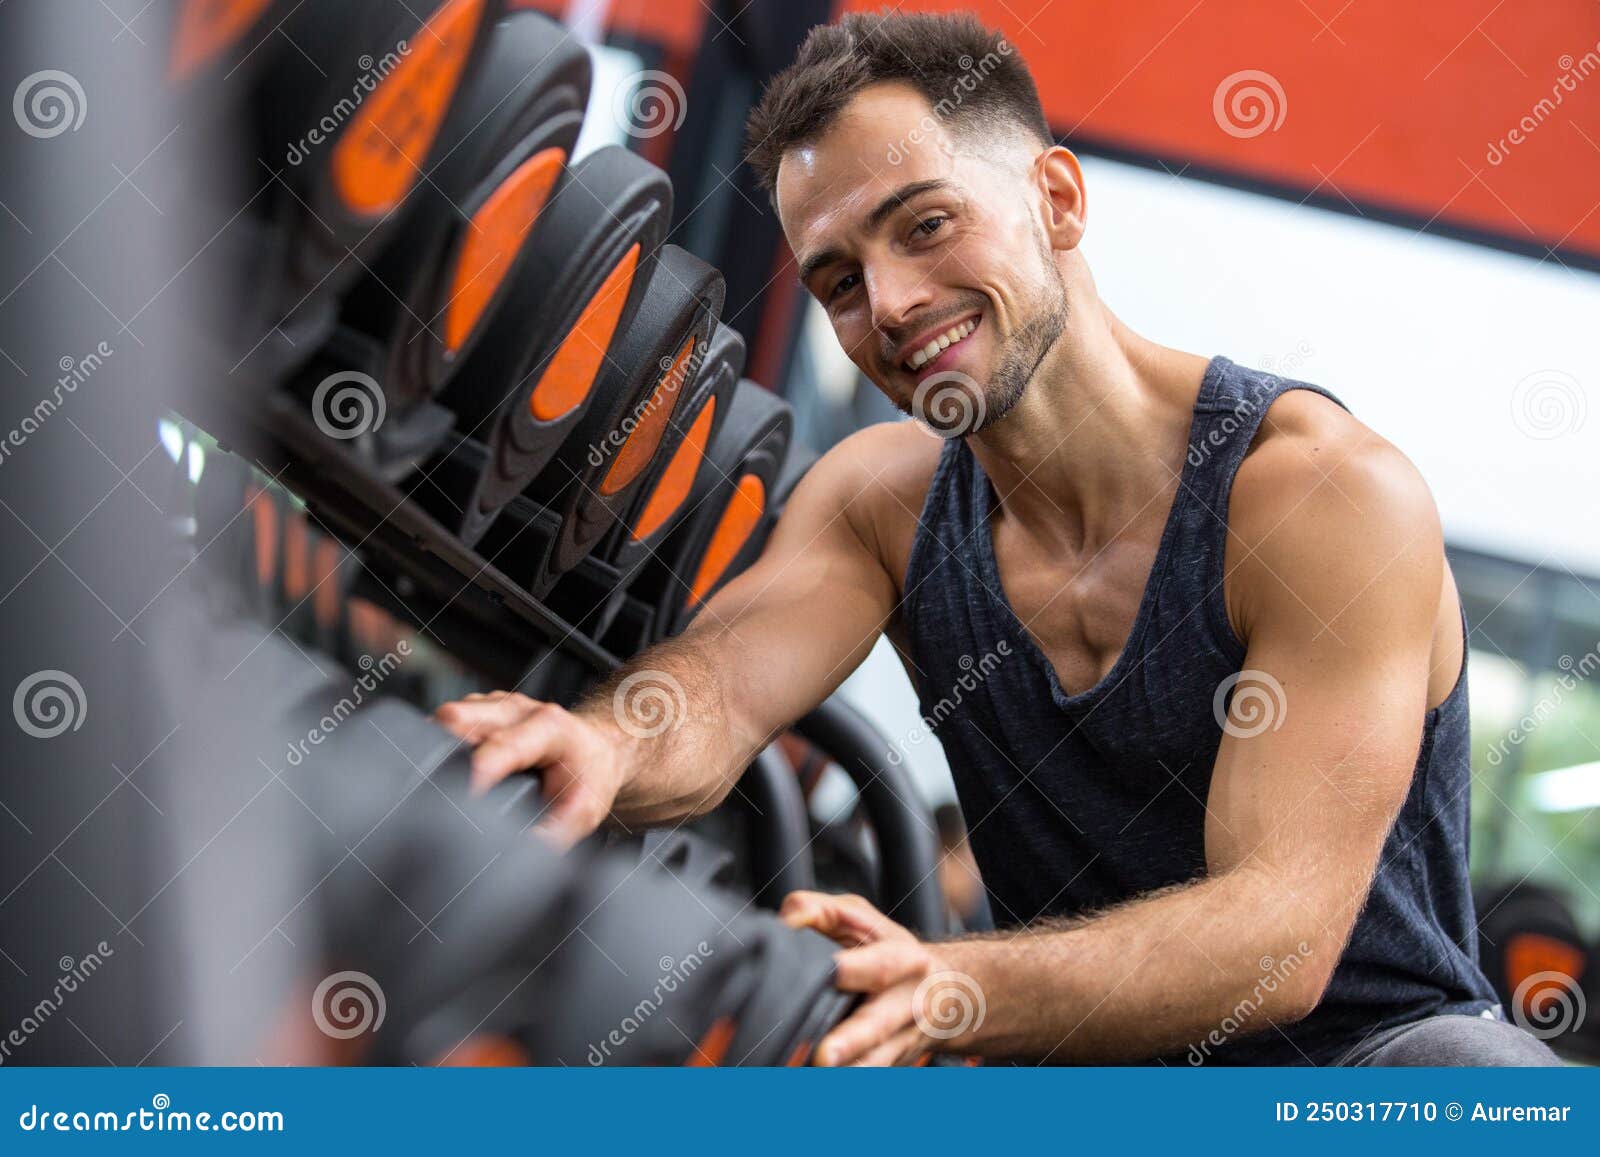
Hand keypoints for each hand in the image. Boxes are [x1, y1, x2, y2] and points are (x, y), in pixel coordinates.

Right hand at [433, 691, 626, 848]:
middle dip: (439, 751)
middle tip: (437, 792)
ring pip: (449, 716)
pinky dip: (441, 742)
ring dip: (436, 746)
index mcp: (549, 728)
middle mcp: (519, 709)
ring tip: (439, 782)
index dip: (475, 772)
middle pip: (459, 718)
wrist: (598, 748)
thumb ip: (553, 834)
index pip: (501, 747)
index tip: (461, 799)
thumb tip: (516, 856)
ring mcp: (498, 705)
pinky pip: (451, 720)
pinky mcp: (483, 708)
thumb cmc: (591, 776)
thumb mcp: (583, 812)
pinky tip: (450, 766)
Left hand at [779, 890, 979, 1065]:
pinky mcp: (889, 1067)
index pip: (875, 966)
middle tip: (823, 1057)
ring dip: (846, 1073)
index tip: (826, 975)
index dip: (848, 971)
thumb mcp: (863, 919)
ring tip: (816, 1076)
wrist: (948, 993)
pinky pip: (866, 1080)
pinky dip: (843, 1085)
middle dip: (851, 1041)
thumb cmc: (891, 949)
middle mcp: (904, 1005)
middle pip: (876, 1026)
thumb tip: (786, 921)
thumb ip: (822, 911)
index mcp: (902, 961)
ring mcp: (898, 1043)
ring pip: (872, 1064)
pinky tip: (814, 1087)